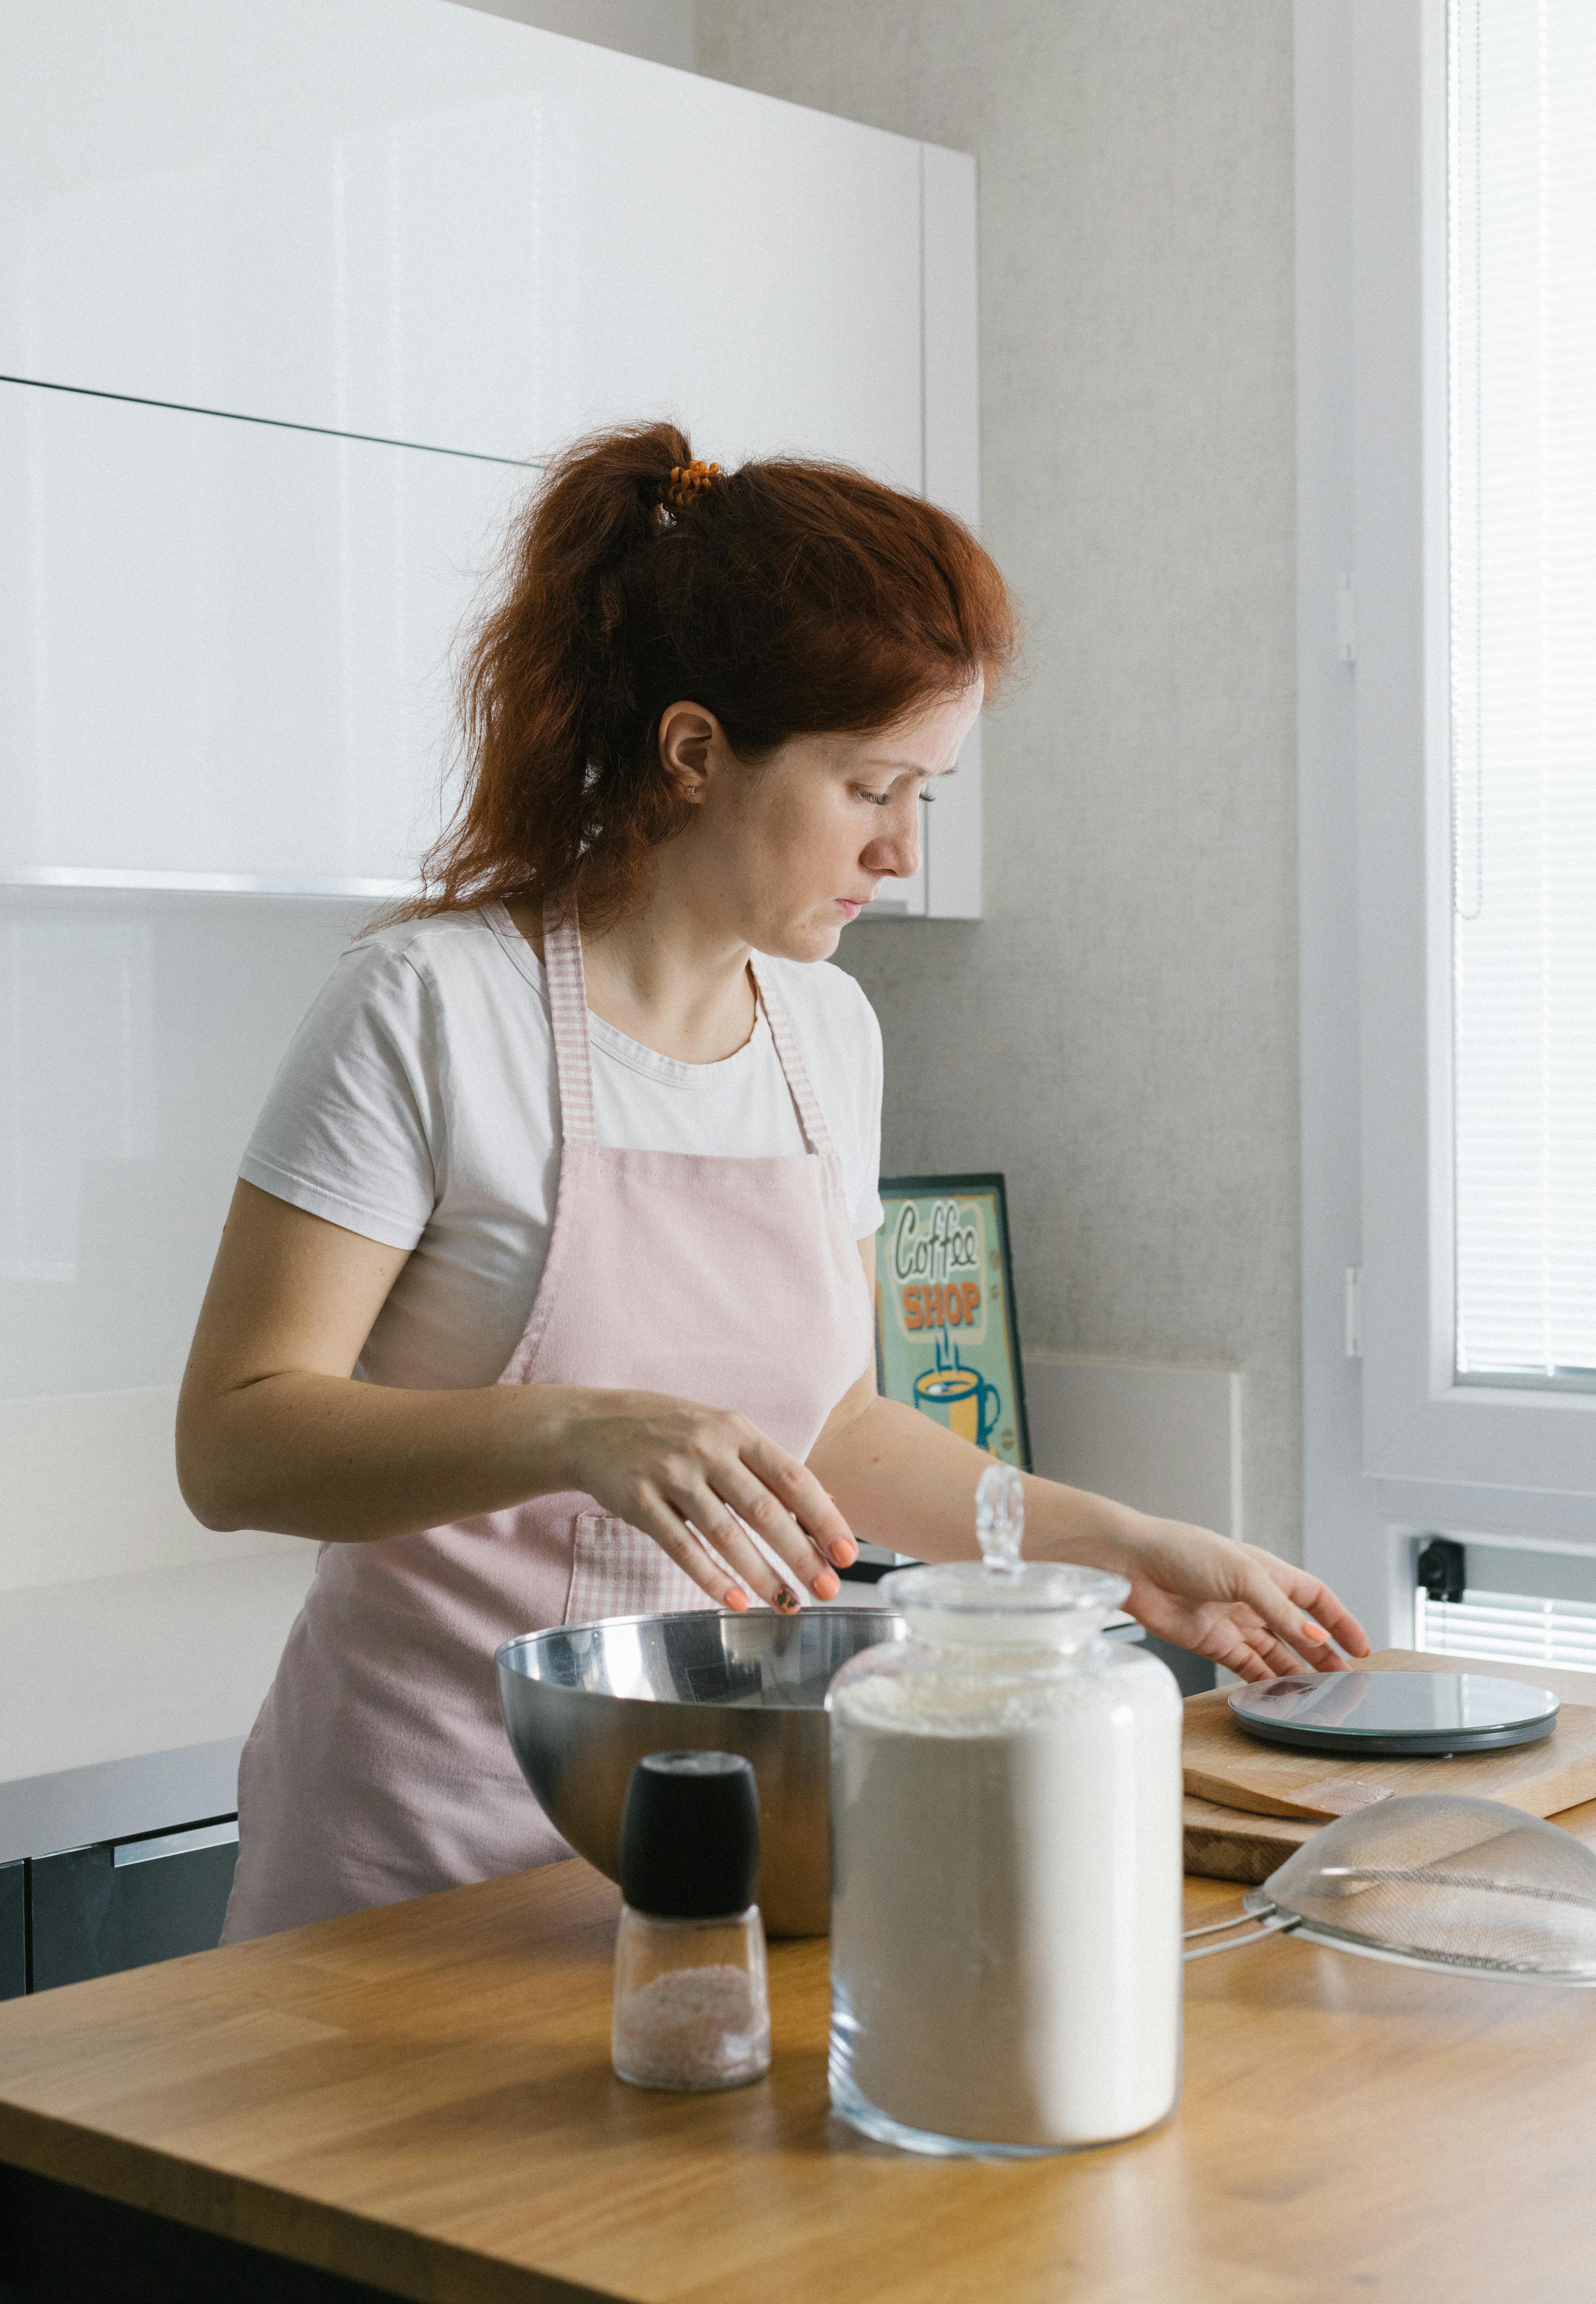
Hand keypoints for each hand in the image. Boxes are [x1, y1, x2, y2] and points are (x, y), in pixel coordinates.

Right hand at [560, 1389, 857, 1613]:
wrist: (591, 1425)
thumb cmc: (669, 1431)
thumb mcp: (723, 1433)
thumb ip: (769, 1468)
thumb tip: (825, 1505)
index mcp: (736, 1430)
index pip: (792, 1477)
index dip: (824, 1518)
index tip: (848, 1554)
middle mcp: (707, 1449)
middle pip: (764, 1510)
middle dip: (801, 1555)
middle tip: (827, 1590)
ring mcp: (671, 1474)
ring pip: (724, 1534)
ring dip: (760, 1574)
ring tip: (786, 1604)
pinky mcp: (639, 1501)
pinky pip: (681, 1547)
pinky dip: (711, 1577)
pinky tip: (735, 1600)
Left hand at [1106, 1516, 1370, 1681]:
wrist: (1134, 1565)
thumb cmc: (1184, 1551)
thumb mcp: (1242, 1574)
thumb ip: (1279, 1610)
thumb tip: (1316, 1640)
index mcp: (1267, 1573)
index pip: (1315, 1599)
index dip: (1340, 1622)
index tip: (1363, 1649)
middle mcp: (1253, 1599)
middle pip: (1299, 1633)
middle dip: (1324, 1657)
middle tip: (1345, 1685)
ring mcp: (1234, 1623)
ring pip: (1276, 1655)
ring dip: (1297, 1675)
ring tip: (1319, 1698)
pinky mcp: (1212, 1643)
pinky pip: (1247, 1669)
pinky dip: (1265, 1685)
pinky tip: (1281, 1699)